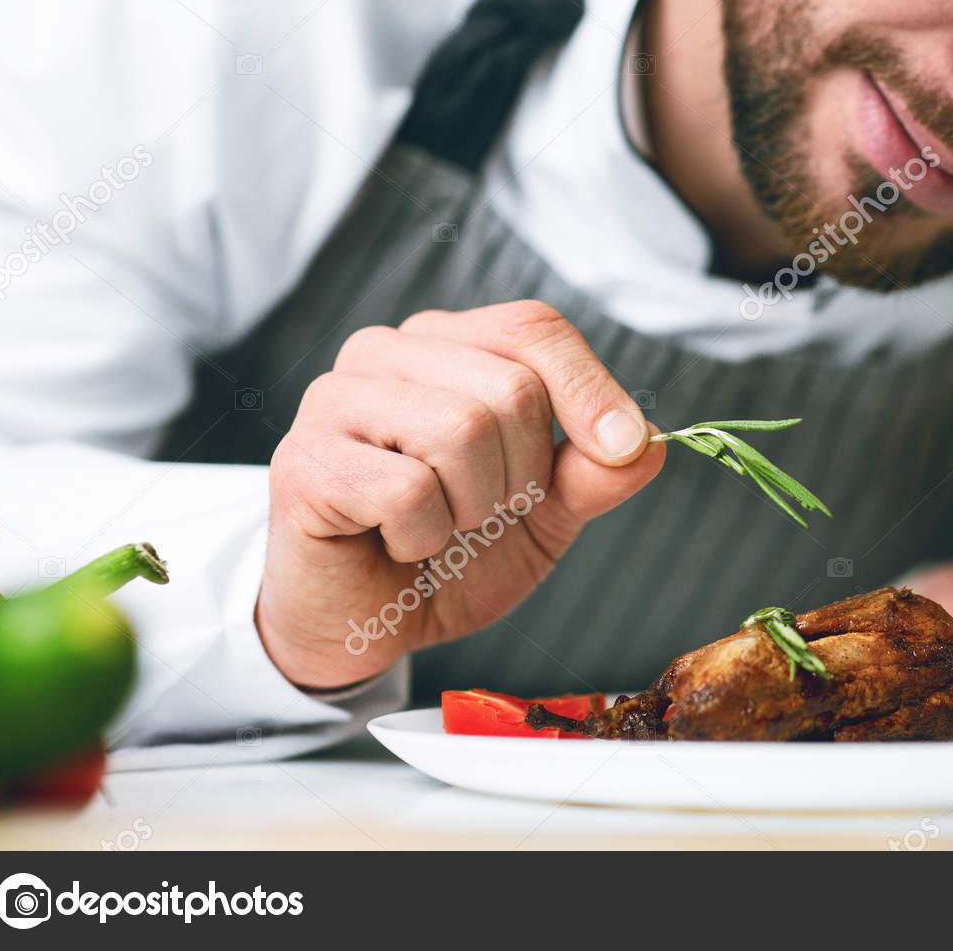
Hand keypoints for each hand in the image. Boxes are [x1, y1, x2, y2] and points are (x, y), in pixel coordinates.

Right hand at [257, 302, 665, 689]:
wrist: (366, 624)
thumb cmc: (450, 554)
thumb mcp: (546, 513)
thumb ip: (597, 473)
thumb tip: (647, 443)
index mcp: (447, 345)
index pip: (532, 328)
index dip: (590, 387)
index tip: (623, 447)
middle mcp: (386, 353)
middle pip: (511, 386)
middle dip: (524, 473)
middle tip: (485, 512)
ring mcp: (335, 400)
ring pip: (461, 428)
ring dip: (474, 507)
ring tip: (440, 526)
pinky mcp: (305, 461)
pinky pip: (408, 491)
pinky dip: (423, 537)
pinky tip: (395, 543)